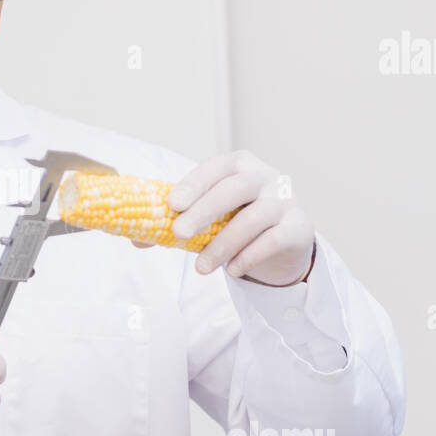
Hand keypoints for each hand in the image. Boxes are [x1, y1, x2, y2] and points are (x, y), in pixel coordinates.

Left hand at [165, 150, 314, 286]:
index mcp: (239, 165)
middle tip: (178, 235)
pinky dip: (249, 256)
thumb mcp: (207, 217)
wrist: (281, 241)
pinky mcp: (299, 227)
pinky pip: (274, 240)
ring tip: (201, 268)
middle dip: (203, 212)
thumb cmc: (236, 220)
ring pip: (253, 219)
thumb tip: (136, 239)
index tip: (172, 204)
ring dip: (223, 245)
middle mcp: (265, 177)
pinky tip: (233, 270)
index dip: (194, 184)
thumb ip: (175, 222)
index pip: (216, 168)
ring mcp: (286, 201)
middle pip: (235, 189)